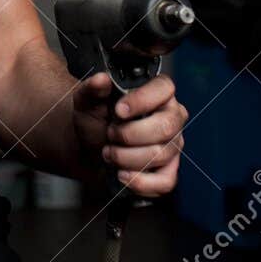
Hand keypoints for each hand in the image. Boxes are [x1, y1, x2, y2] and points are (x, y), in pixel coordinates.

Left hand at [72, 73, 186, 196]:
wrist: (89, 148)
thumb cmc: (95, 120)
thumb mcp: (87, 101)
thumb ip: (92, 88)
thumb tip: (101, 80)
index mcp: (156, 93)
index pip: (164, 88)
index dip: (142, 100)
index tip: (119, 110)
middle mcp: (171, 117)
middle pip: (165, 126)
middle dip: (129, 135)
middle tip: (110, 134)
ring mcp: (173, 145)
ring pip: (161, 154)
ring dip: (127, 157)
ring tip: (109, 153)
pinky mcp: (169, 170)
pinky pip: (165, 181)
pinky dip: (140, 181)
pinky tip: (122, 174)